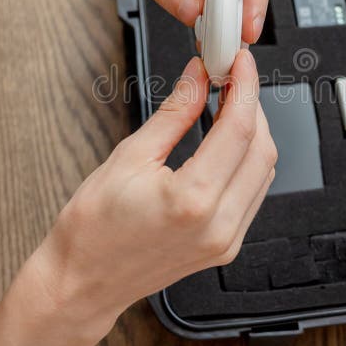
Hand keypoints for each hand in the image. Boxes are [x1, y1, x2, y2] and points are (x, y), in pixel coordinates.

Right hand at [38, 49, 275, 332]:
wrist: (83, 282)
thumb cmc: (93, 229)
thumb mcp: (129, 156)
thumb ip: (174, 113)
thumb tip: (198, 76)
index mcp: (192, 201)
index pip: (238, 130)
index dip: (245, 87)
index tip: (239, 62)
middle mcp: (218, 225)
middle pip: (261, 149)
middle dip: (252, 107)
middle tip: (231, 79)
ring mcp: (226, 240)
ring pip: (263, 171)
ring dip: (253, 133)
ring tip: (227, 105)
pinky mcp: (226, 246)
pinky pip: (253, 193)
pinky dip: (247, 160)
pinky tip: (226, 141)